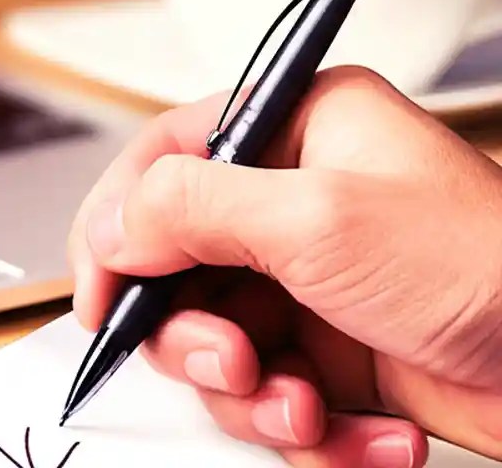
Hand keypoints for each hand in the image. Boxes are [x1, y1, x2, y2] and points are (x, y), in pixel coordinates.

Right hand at [68, 66, 501, 466]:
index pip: (164, 160)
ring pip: (215, 344)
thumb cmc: (491, 267)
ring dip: (254, 395)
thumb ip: (194, 208)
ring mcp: (309, 280)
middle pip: (176, 267)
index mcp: (296, 130)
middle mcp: (294, 201)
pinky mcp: (331, 352)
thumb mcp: (321, 219)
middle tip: (231, 364)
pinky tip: (359, 431)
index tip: (100, 290)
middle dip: (196, 336)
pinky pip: (269, 394)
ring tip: (307, 408)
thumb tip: (114, 225)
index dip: (117, 225)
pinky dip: (307, 429)